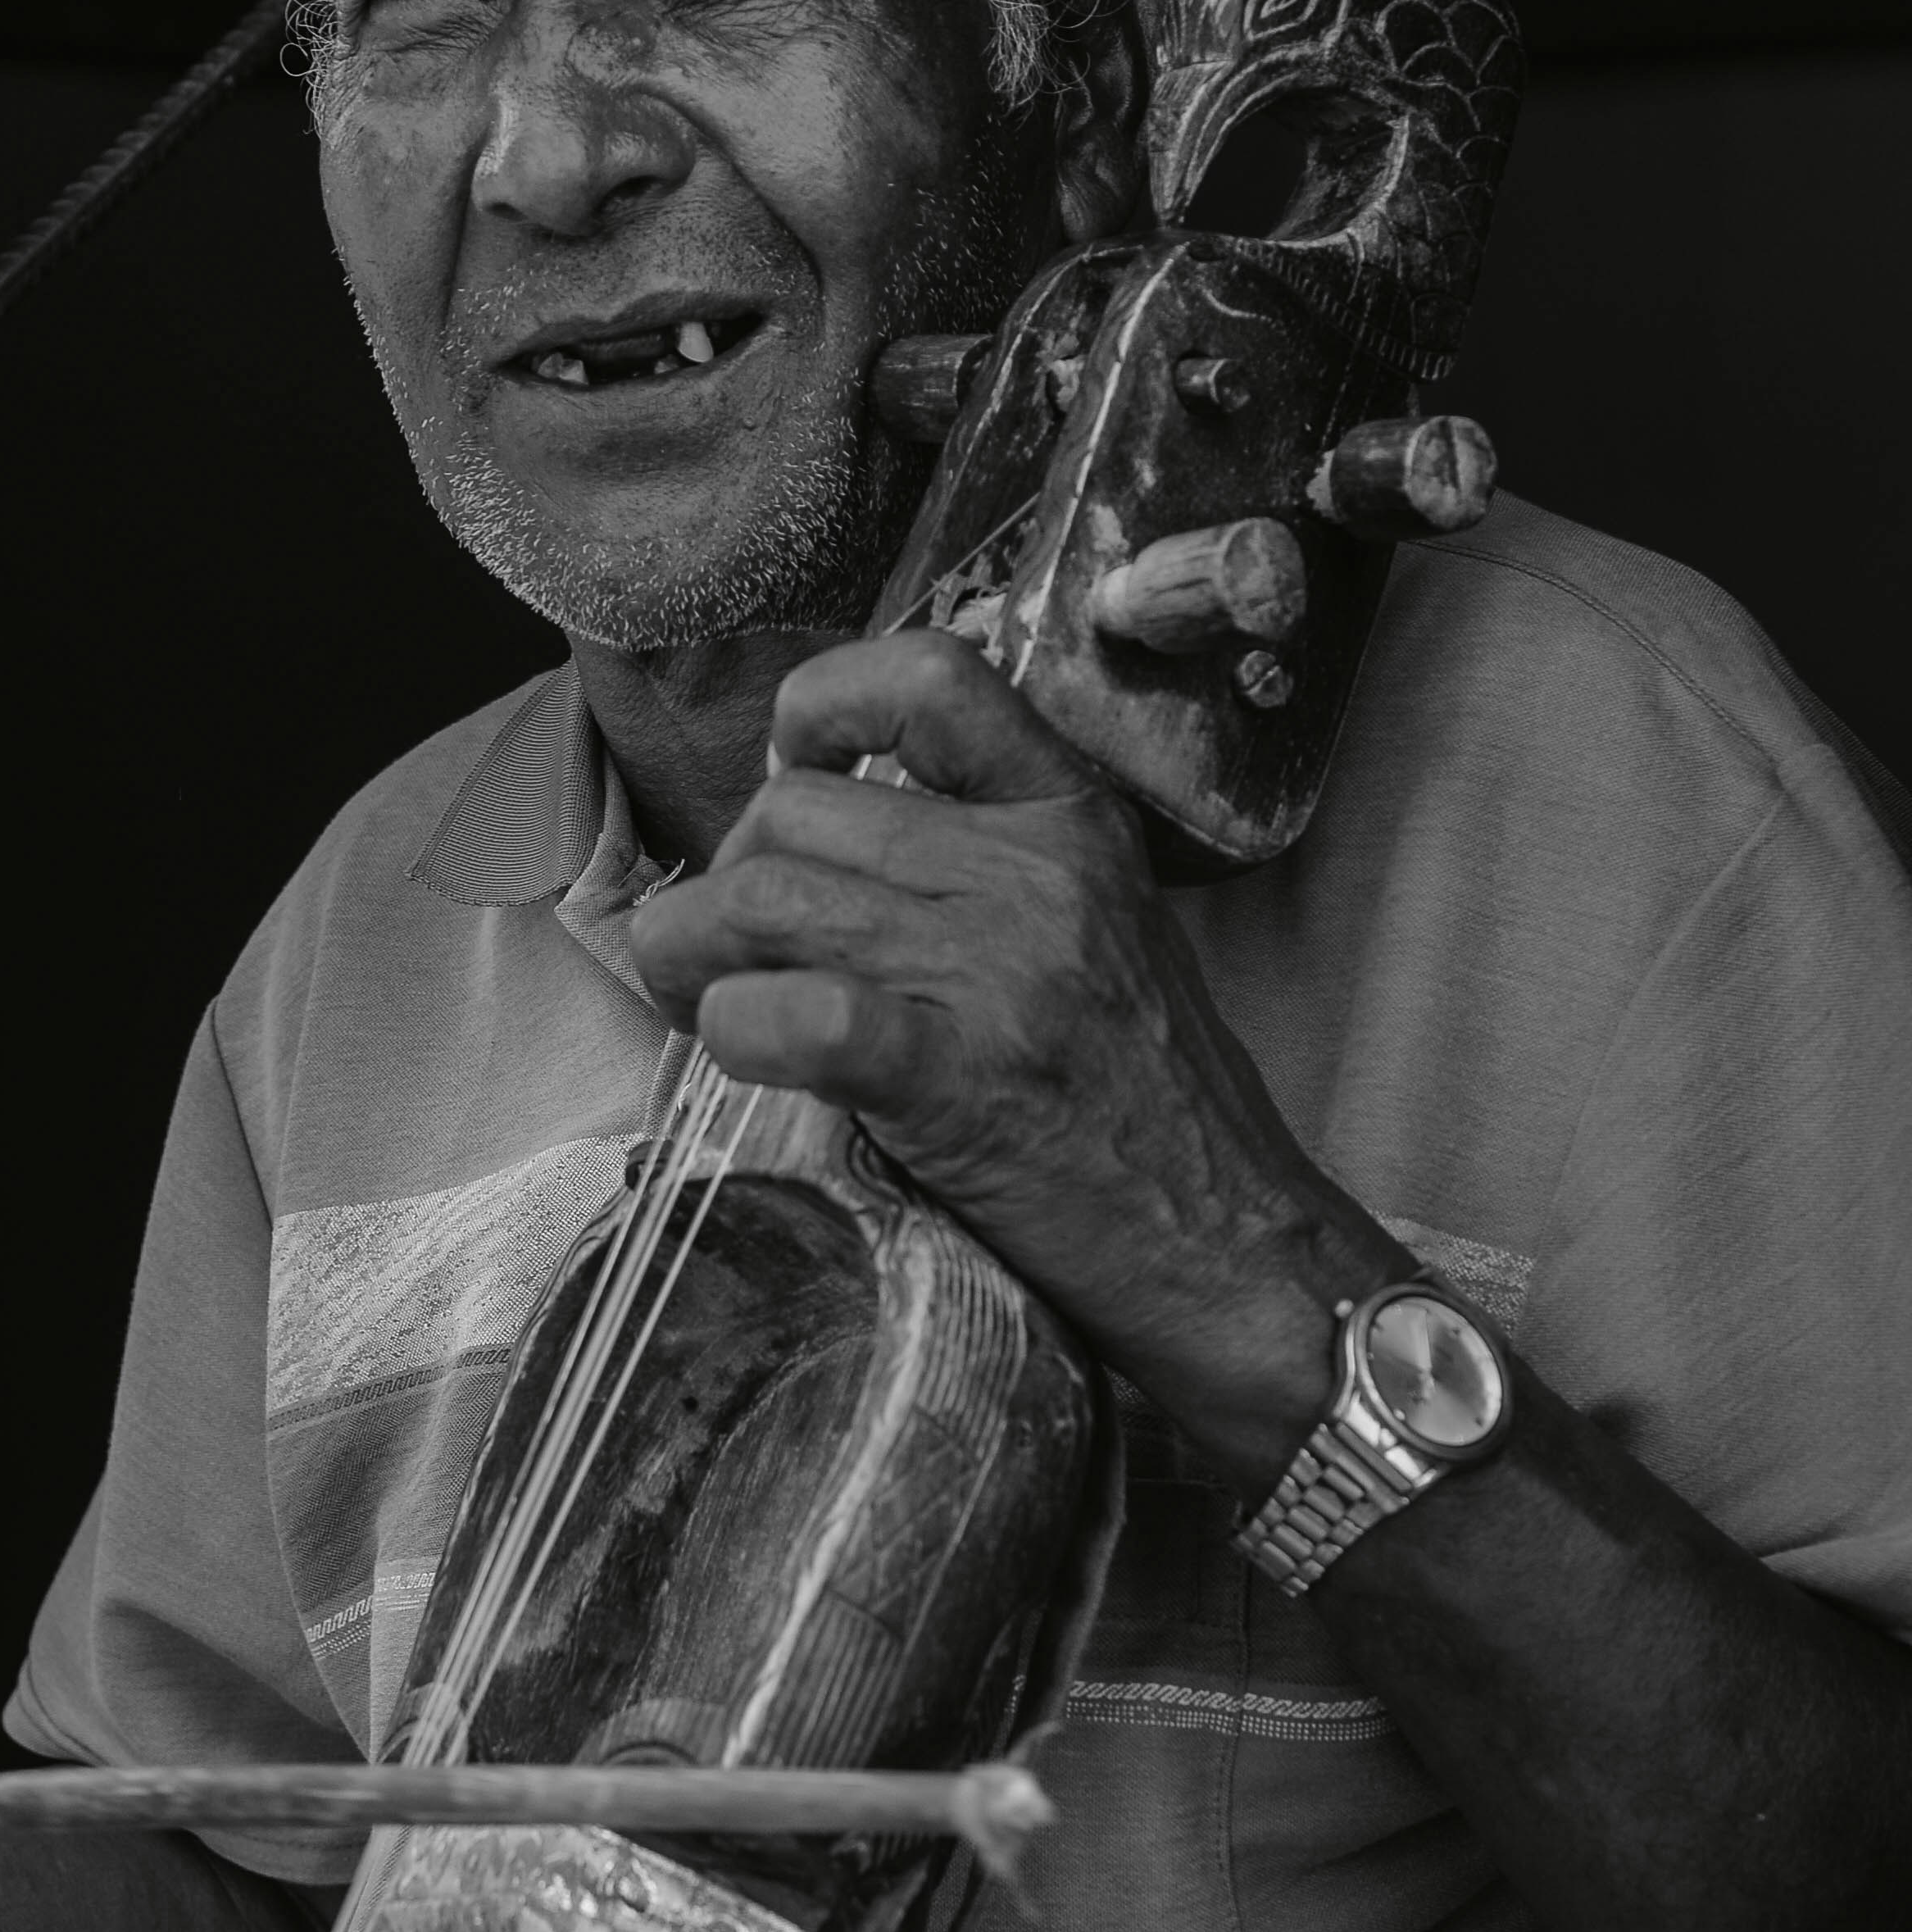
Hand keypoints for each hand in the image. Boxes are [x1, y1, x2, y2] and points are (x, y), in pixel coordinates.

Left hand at [625, 630, 1407, 1483]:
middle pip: (795, 812)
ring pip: (763, 899)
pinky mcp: (957, 1080)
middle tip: (718, 958)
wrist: (1236, 1251)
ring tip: (706, 1007)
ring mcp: (999, 974)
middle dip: (723, 880)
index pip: (929, 680)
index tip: (791, 767)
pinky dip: (734, 1029)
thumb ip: (983, 873)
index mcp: (1073, 822)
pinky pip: (795, 1014)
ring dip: (695, 958)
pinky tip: (740, 1054)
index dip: (825, 704)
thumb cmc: (1148, 1108)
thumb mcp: (1100, 936)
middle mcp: (1036, 874)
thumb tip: (813, 851)